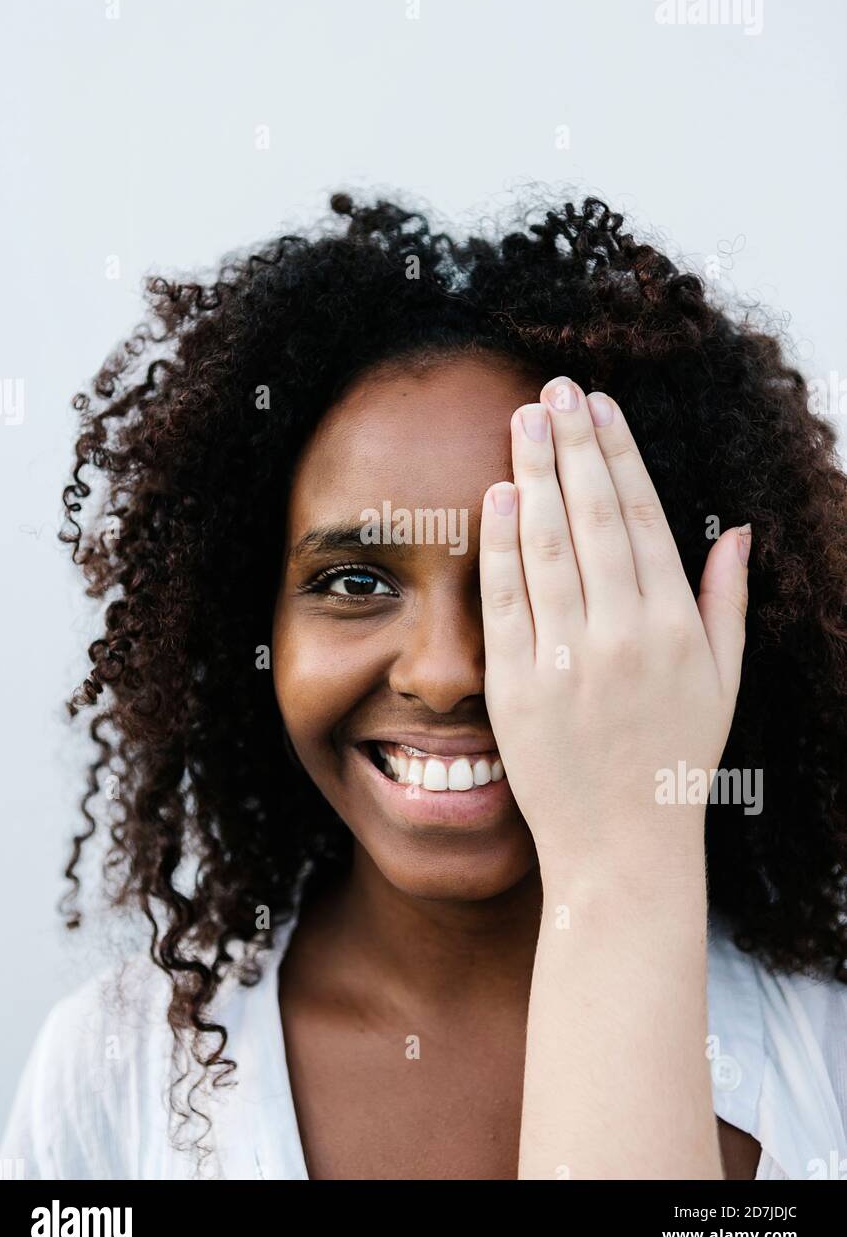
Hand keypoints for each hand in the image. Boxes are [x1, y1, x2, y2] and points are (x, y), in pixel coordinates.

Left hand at [480, 377, 749, 890]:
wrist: (622, 847)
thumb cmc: (674, 762)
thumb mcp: (723, 683)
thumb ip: (726, 602)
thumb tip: (737, 529)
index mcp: (676, 629)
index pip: (642, 519)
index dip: (620, 455)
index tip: (601, 406)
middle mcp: (624, 636)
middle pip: (593, 517)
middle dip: (574, 444)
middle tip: (556, 388)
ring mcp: (568, 661)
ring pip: (549, 546)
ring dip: (535, 474)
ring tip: (524, 419)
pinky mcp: (517, 686)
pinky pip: (506, 601)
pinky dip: (501, 544)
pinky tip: (499, 493)